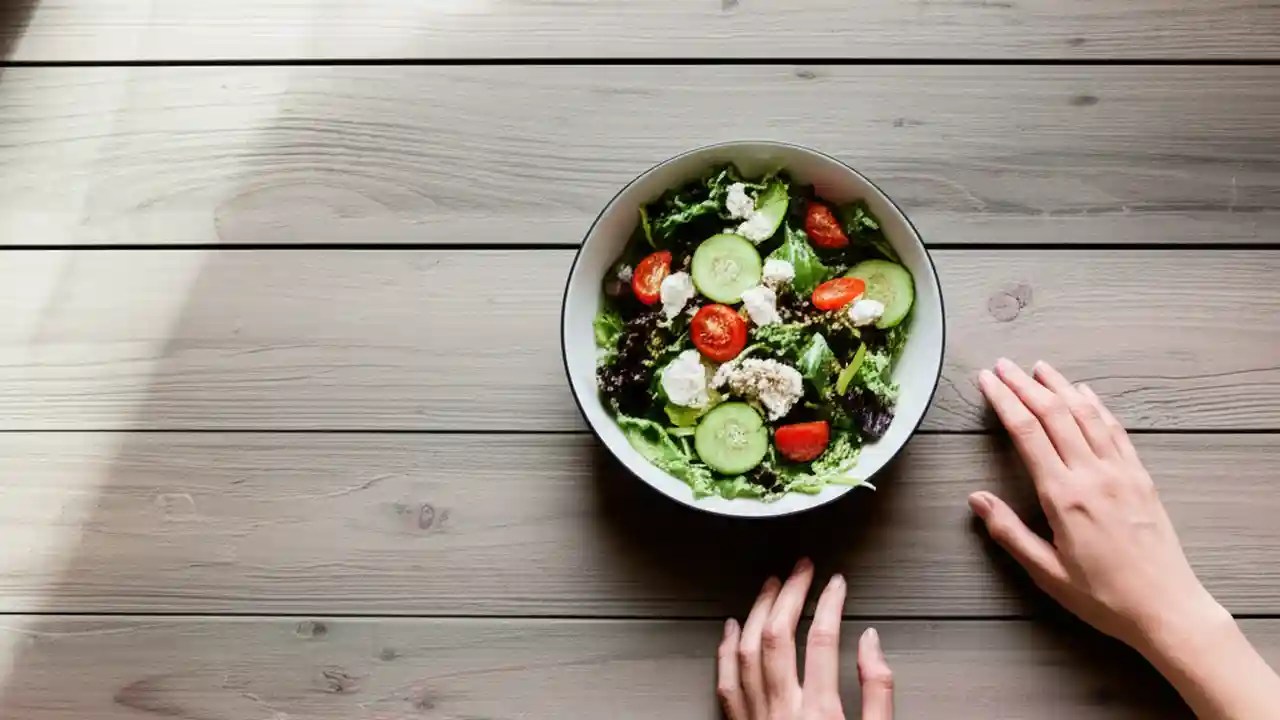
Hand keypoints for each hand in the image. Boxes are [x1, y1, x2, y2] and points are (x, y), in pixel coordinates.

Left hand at [716, 559, 892, 719]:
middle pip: (778, 636)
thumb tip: (870, 643)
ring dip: (758, 612)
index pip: (822, 640)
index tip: (836, 584)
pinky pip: (726, 682)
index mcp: (820, 712)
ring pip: (747, 652)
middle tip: (801, 570)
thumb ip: (877, 691)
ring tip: (771, 587)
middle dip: (790, 594)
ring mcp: (756, 717)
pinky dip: (727, 650)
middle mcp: (782, 710)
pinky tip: (732, 629)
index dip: (830, 603)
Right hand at [970, 358, 1225, 652]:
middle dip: (1025, 385)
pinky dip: (1096, 406)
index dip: (1004, 400)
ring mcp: (1121, 472)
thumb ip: (1009, 532)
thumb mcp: (1046, 572)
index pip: (1027, 432)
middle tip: (1003, 365)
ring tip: (1039, 368)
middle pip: (1054, 413)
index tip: (987, 381)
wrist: (1166, 607)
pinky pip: (1115, 430)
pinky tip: (1085, 394)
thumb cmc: (1103, 597)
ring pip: (1086, 414)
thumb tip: (977, 499)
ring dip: (1060, 386)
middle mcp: (1093, 475)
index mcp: (1064, 496)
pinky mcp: (1140, 478)